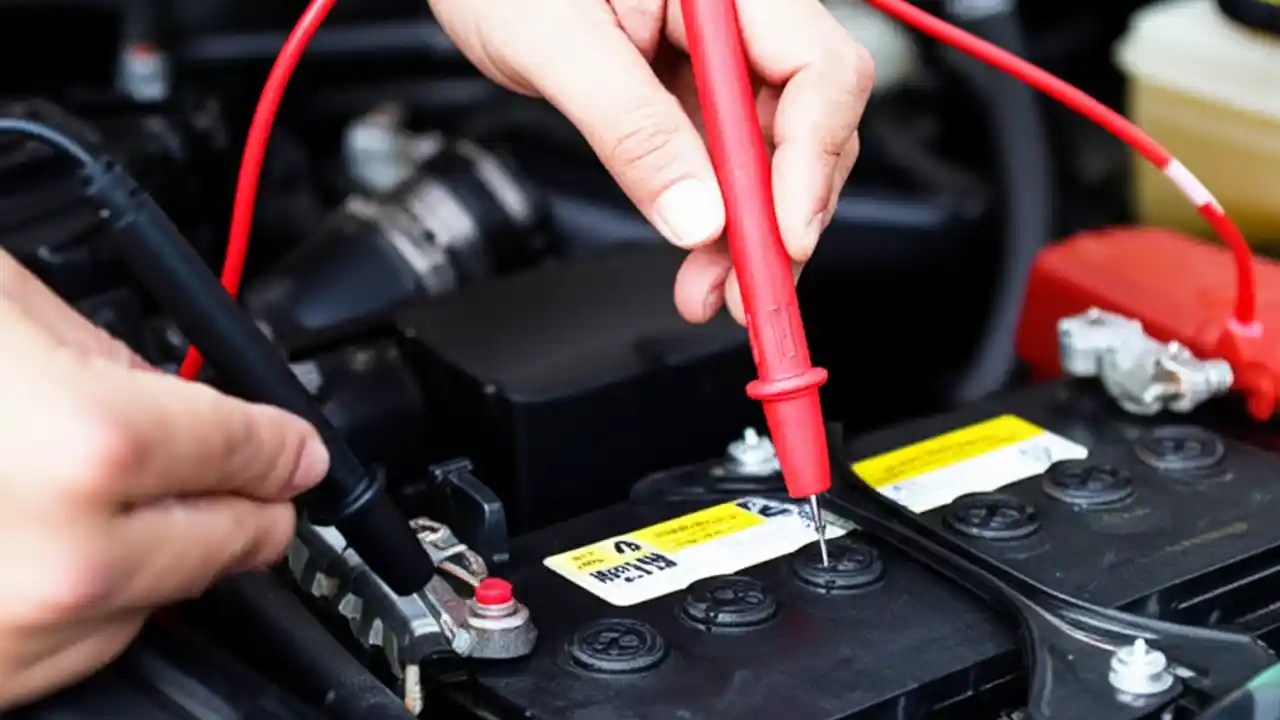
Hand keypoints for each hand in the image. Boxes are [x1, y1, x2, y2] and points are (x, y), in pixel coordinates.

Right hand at [0, 252, 329, 708]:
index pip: (260, 449)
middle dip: (253, 500)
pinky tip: (51, 550)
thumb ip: (105, 354)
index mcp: (98, 443)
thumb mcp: (7, 310)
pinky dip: (93, 600)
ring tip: (113, 500)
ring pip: (170, 598)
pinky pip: (87, 642)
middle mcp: (74, 557)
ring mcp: (29, 630)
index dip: (287, 443)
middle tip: (251, 477)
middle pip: (238, 538)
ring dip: (170, 552)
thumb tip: (168, 388)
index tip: (298, 450)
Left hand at [430, 0, 872, 323]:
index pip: (815, 68)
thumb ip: (631, 128)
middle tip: (752, 286)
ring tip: (713, 290)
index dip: (811, 158)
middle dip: (785, 211)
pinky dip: (719, 215)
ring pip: (772, 150)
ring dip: (751, 229)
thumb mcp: (556, 45)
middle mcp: (739, 14)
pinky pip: (727, 157)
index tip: (784, 234)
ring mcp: (721, 52)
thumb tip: (696, 216)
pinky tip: (703, 259)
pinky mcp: (696, 86)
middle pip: (811, 118)